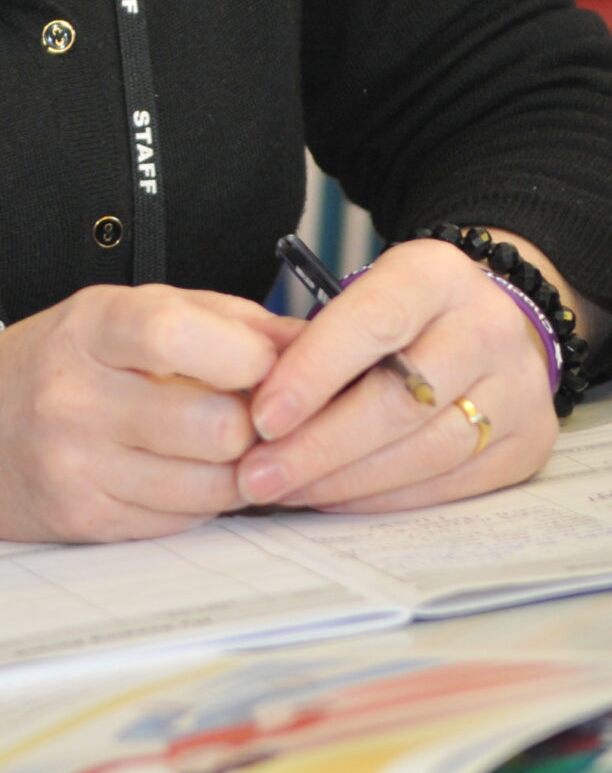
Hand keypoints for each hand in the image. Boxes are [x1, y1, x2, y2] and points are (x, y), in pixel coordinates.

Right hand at [0, 284, 301, 554]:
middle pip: (213, 425)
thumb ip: (216, 317)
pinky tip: (194, 476)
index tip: (270, 366)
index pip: (176, 334)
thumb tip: (307, 340)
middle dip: (259, 426)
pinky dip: (206, 501)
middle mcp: (75, 396)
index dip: (245, 356)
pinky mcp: (87, 521)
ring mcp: (78, 465)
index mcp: (89, 327)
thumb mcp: (117, 313)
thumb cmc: (53, 365)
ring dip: (242, 471)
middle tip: (264, 418)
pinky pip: (184, 520)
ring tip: (234, 449)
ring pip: (210, 484)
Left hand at [237, 236, 557, 511]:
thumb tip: (244, 405)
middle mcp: (487, 326)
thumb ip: (310, 340)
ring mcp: (518, 388)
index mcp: (437, 274)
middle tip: (257, 474)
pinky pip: (448, 485)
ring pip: (427, 452)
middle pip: (402, 400)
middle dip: (319, 445)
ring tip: (285, 490)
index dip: (313, 374)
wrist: (487, 322)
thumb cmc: (400, 314)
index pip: (374, 323)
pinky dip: (382, 498)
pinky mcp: (529, 444)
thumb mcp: (359, 295)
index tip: (262, 417)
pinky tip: (333, 498)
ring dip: (345, 481)